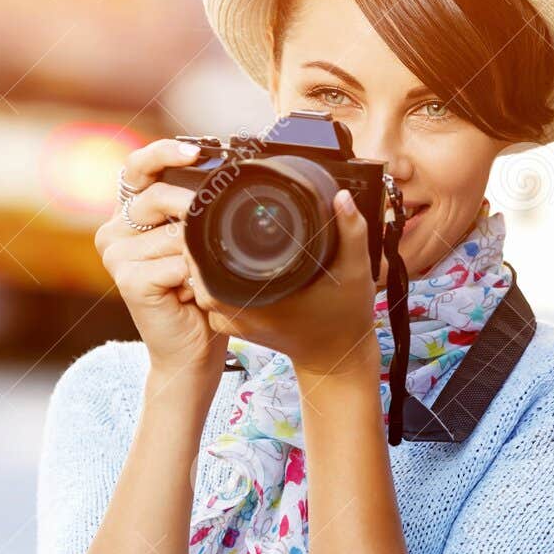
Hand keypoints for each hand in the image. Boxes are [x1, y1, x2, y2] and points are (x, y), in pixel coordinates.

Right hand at [95, 139, 226, 385]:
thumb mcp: (197, 241)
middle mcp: (114, 230)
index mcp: (128, 213)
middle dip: (195, 211)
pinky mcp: (127, 279)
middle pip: (160, 196)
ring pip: (176, 234)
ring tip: (197, 279)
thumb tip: (217, 178)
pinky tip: (191, 294)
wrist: (190, 349)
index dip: (164, 152)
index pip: (138, 167)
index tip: (196, 150)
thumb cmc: (199, 293)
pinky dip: (196, 278)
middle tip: (215, 233)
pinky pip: (177, 263)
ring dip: (199, 257)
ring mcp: (116, 255)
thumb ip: (194, 210)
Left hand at [187, 189, 380, 378]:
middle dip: (200, 242)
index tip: (211, 209)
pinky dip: (210, 278)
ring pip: (200, 286)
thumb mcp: (355, 272)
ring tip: (213, 230)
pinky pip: (211, 297)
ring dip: (202, 261)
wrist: (336, 357)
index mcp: (262, 301)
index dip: (203, 234)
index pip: (209, 265)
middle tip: (210, 213)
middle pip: (197, 273)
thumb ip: (352, 232)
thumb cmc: (345, 319)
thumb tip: (342, 197)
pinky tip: (222, 258)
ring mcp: (236, 323)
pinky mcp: (237, 325)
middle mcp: (242, 315)